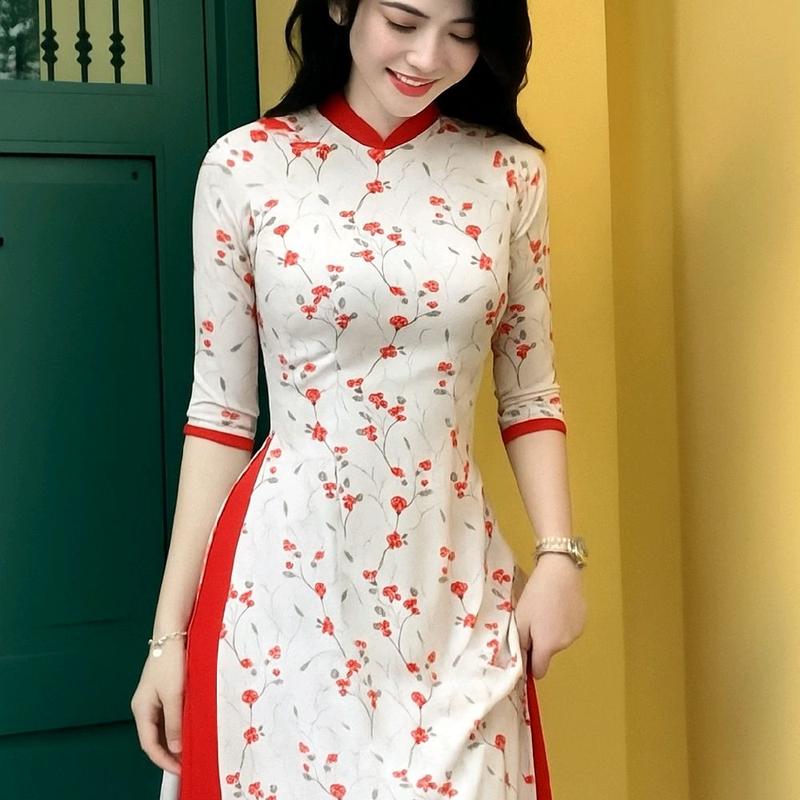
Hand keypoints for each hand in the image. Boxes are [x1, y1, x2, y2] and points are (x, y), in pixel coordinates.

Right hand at [130, 642, 185, 774]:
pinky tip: (190, 728)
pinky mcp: (164, 690)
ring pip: (163, 727)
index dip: (164, 761)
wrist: (173, 633)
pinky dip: (178, 725)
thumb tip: (175, 750)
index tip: (181, 771)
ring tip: (191, 750)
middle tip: (189, 763)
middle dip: (170, 753)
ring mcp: (154, 698)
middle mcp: (145, 707)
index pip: (149, 745)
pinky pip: (169, 715)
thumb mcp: (174, 694)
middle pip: (155, 738)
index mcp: (141, 710)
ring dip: (175, 740)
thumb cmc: (171, 663)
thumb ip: (174, 722)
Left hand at [515, 553, 586, 678]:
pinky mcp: (582, 621)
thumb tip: (521, 662)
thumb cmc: (536, 595)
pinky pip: (568, 629)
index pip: (539, 671)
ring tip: (545, 609)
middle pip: (548, 652)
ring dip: (551, 632)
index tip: (524, 652)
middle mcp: (564, 645)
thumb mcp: (521, 619)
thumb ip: (520, 644)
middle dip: (539, 643)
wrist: (560, 572)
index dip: (530, 665)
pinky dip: (561, 622)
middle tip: (531, 620)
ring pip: (558, 640)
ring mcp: (576, 633)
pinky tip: (557, 605)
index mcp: (547, 646)